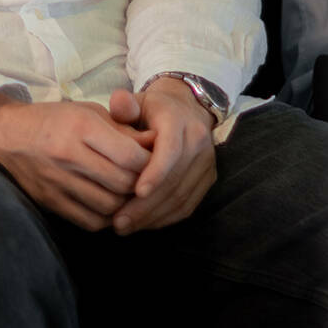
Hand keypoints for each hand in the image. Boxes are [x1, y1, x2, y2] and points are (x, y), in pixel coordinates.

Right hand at [0, 89, 153, 231]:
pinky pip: (91, 221)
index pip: (131, 155)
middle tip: (145, 180)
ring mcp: (58, 180)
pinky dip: (107, 218)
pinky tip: (108, 206)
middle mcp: (69, 154)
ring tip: (127, 193)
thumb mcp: (88, 112)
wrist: (5, 136)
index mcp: (81, 125)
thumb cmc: (53, 121)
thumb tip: (156, 145)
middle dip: (141, 184)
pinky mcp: (51, 201)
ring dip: (125, 204)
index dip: (150, 162)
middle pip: (123, 183)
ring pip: (110, 206)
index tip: (152, 160)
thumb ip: (123, 129)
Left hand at [111, 78, 217, 234]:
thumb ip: (124, 104)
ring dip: (153, 216)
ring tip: (125, 226)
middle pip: (175, 180)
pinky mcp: (208, 179)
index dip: (156, 173)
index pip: (171, 150)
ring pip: (182, 197)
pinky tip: (143, 224)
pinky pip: (188, 205)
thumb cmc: (150, 108)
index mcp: (179, 120)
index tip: (136, 191)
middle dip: (146, 204)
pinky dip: (165, 218)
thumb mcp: (136, 101)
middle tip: (119, 221)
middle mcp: (198, 141)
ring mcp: (207, 162)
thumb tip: (120, 104)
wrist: (184, 109)